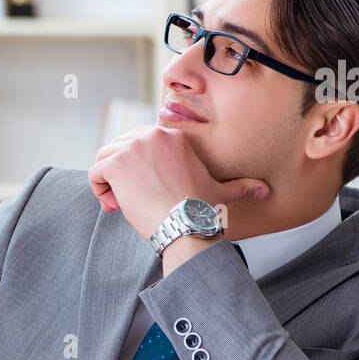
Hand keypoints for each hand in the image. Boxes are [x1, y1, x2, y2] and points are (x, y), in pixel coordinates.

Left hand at [88, 125, 269, 238]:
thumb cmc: (201, 211)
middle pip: (118, 148)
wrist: (186, 224)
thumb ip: (240, 187)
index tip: (146, 192)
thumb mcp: (221, 193)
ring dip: (107, 183)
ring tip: (121, 204)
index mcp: (171, 137)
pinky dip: (98, 190)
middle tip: (130, 200)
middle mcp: (151, 135)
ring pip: (103, 159)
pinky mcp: (116, 163)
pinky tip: (115, 205)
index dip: (136, 168)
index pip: (138, 143)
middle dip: (119, 174)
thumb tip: (264, 190)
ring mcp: (132, 147)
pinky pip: (94, 172)